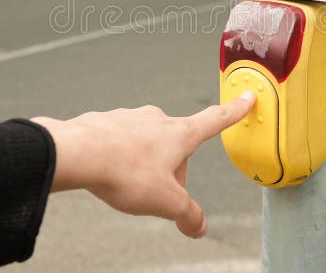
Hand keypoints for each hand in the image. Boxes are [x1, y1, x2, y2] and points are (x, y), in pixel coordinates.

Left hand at [31, 92, 254, 238]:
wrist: (77, 153)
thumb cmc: (125, 172)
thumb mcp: (165, 202)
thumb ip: (188, 215)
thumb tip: (200, 227)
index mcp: (179, 134)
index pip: (215, 120)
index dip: (234, 112)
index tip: (248, 98)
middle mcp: (156, 118)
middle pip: (175, 147)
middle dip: (170, 172)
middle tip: (153, 194)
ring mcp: (129, 117)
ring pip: (145, 146)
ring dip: (142, 166)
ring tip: (125, 183)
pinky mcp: (105, 122)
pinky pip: (118, 144)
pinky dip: (117, 159)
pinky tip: (105, 173)